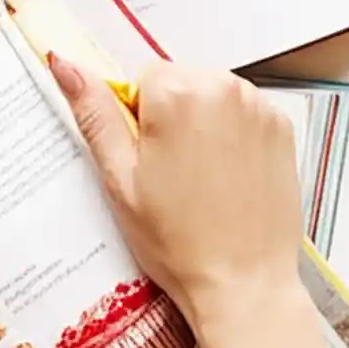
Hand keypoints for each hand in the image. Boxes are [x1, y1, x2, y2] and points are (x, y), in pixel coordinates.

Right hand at [50, 57, 333, 347]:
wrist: (244, 283)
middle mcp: (224, 87)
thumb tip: (65, 64)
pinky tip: (227, 177)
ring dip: (203, 125)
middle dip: (171, 118)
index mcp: (178, 93)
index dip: (138, 120)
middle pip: (180, 82)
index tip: (146, 157)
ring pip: (213, 97)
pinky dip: (234, 136)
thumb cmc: (180, 241)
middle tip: (172, 175)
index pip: (143, 77)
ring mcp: (259, 106)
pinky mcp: (282, 126)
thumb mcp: (120, 178)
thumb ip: (94, 113)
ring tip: (201, 180)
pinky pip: (244, 114)